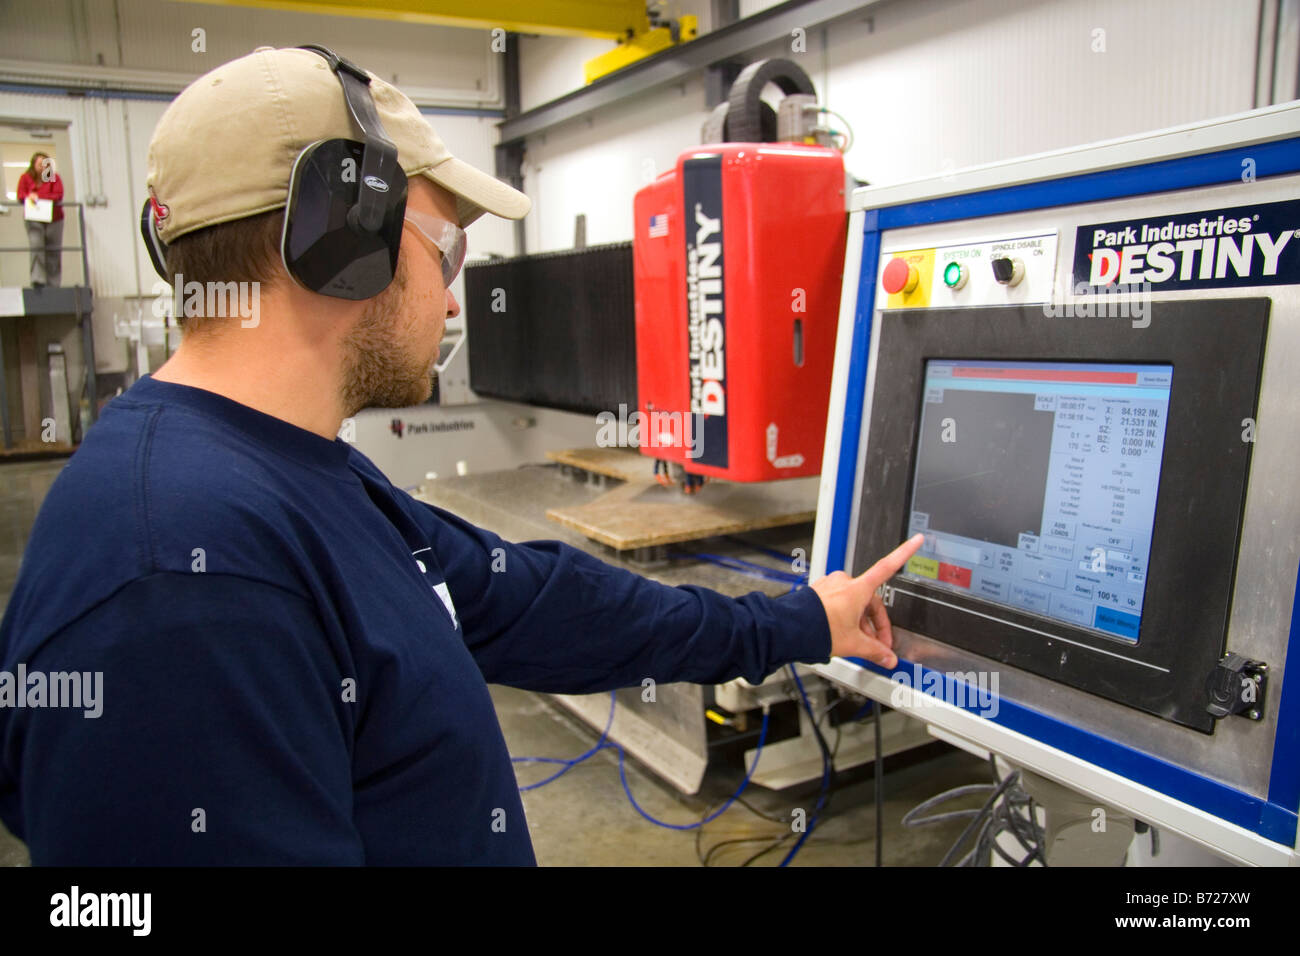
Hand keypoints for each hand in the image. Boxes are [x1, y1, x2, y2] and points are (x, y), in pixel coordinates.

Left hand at [809, 534, 923, 668]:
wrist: (789, 629)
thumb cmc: (818, 629)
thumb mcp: (853, 644)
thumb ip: (874, 651)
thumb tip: (887, 658)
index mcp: (857, 588)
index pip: (887, 567)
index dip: (904, 553)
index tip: (916, 540)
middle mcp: (844, 583)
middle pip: (870, 601)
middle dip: (875, 625)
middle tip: (878, 645)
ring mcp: (830, 586)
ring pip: (854, 604)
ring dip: (859, 624)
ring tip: (857, 645)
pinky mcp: (819, 593)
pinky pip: (839, 604)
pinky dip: (845, 618)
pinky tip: (842, 634)